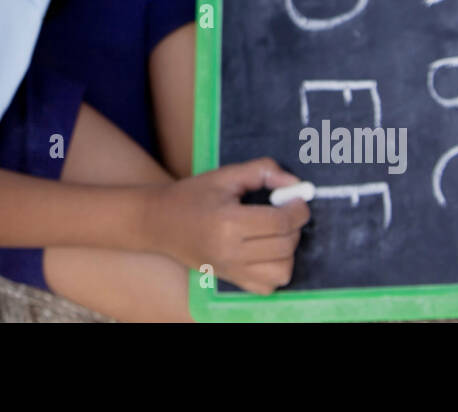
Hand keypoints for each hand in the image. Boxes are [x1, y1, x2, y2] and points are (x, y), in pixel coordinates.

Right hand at [140, 158, 309, 294]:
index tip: (297, 198)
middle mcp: (230, 251)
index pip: (280, 222)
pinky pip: (269, 286)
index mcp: (228, 222)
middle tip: (285, 210)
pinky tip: (266, 251)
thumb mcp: (225, 175)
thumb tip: (295, 184)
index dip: (297, 208)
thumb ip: (262, 171)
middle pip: (285, 245)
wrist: (160, 222)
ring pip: (282, 270)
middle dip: (295, 225)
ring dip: (288, 250)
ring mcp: (231, 271)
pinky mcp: (231, 281)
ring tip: (275, 233)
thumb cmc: (192, 195)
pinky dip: (276, 270)